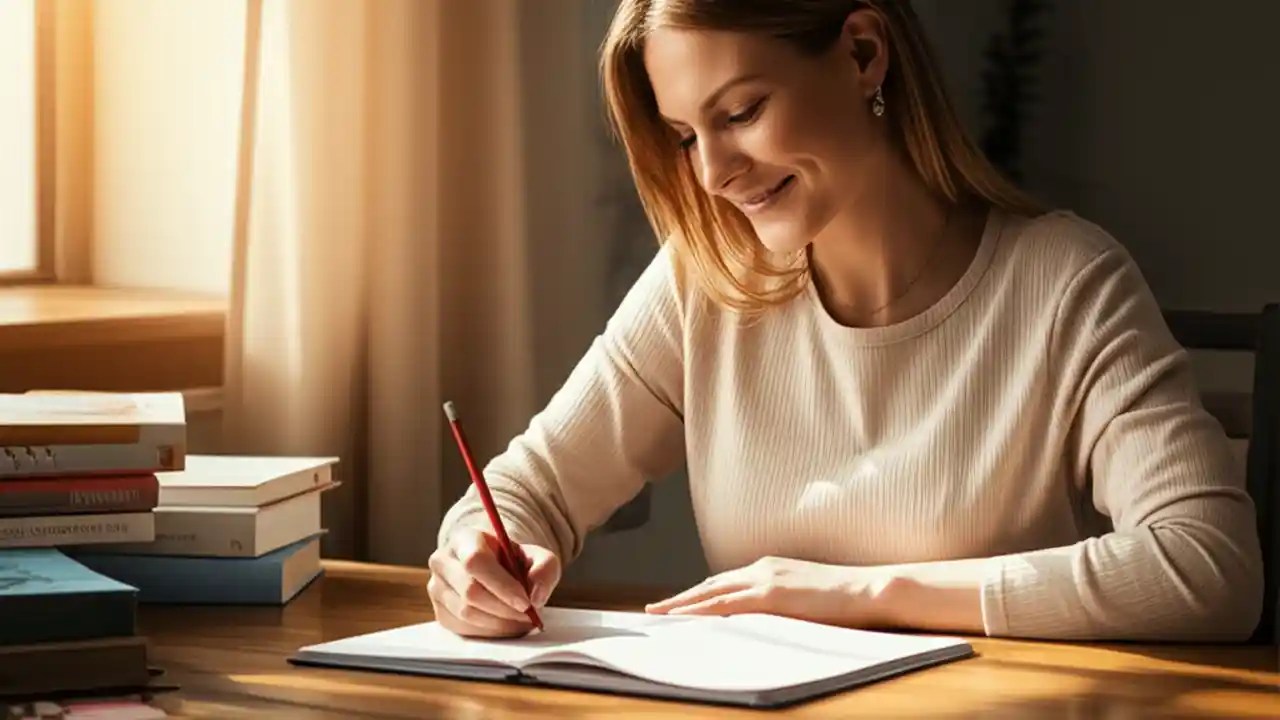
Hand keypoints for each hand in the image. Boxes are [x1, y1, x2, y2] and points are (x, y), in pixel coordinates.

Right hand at [427, 526, 560, 637]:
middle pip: (470, 591)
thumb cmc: (513, 560)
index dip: (501, 585)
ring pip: (467, 614)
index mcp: (464, 539)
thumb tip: (536, 597)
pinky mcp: (440, 612)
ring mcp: (437, 588)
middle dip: (505, 608)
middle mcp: (443, 562)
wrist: (493, 568)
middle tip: (530, 616)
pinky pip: (464, 629)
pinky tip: (506, 624)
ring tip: (522, 620)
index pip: (475, 561)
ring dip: (500, 623)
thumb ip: (545, 568)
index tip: (526, 602)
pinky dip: (490, 631)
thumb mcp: (536, 555)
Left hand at [644, 556, 892, 627]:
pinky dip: (701, 611)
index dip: (699, 593)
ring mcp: (765, 579)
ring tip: (658, 614)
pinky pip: (726, 605)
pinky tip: (684, 618)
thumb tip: (766, 618)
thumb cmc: (846, 598)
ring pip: (711, 593)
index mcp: (771, 567)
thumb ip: (783, 601)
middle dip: (681, 597)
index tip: (678, 603)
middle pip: (710, 584)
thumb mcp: (806, 595)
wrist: (869, 588)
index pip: (725, 581)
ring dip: (682, 603)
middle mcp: (762, 568)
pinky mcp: (771, 595)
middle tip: (655, 609)